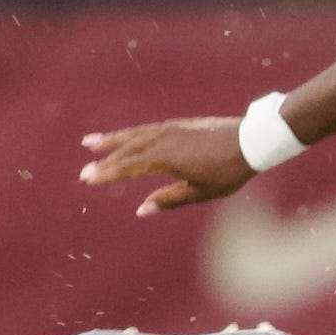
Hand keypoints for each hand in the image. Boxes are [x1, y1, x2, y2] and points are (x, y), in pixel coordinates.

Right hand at [78, 116, 255, 215]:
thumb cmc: (229, 171)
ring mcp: (171, 128)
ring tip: (90, 141)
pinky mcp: (180, 124)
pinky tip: (125, 137)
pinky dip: (132, 133)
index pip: (129, 167)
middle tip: (84, 171)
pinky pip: (148, 128)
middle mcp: (164, 139)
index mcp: (166, 158)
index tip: (88, 179)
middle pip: (128, 150)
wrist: (252, 140)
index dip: (108, 173)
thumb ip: (169, 199)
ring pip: (135, 134)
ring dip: (112, 139)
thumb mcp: (201, 192)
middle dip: (105, 160)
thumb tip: (141, 210)